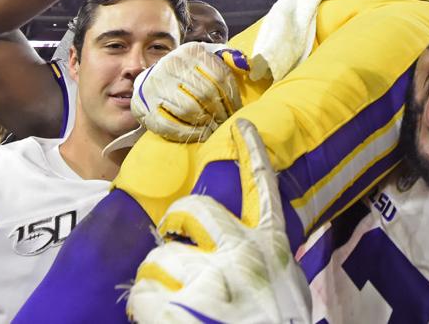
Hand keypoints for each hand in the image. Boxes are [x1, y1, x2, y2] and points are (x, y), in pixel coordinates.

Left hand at [127, 119, 310, 323]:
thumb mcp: (287, 288)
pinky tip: (154, 320)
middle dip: (174, 223)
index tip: (242, 125)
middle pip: (194, 210)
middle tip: (169, 244)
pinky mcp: (180, 307)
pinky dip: (141, 310)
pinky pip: (142, 295)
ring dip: (154, 282)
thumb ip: (265, 263)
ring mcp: (211, 279)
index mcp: (273, 248)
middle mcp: (243, 254)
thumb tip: (237, 250)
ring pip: (158, 258)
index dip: (252, 152)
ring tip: (162, 303)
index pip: (265, 188)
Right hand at [131, 42, 240, 142]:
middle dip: (220, 112)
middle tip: (226, 122)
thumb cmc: (188, 73)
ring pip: (188, 109)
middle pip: (205, 93)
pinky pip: (169, 125)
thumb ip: (228, 59)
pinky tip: (199, 134)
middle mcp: (170, 64)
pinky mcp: (144, 107)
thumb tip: (247, 66)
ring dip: (206, 122)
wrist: (151, 81)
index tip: (237, 110)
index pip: (220, 76)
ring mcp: (155, 86)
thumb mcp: (207, 60)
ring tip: (215, 128)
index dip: (232, 97)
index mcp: (191, 51)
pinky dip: (188, 132)